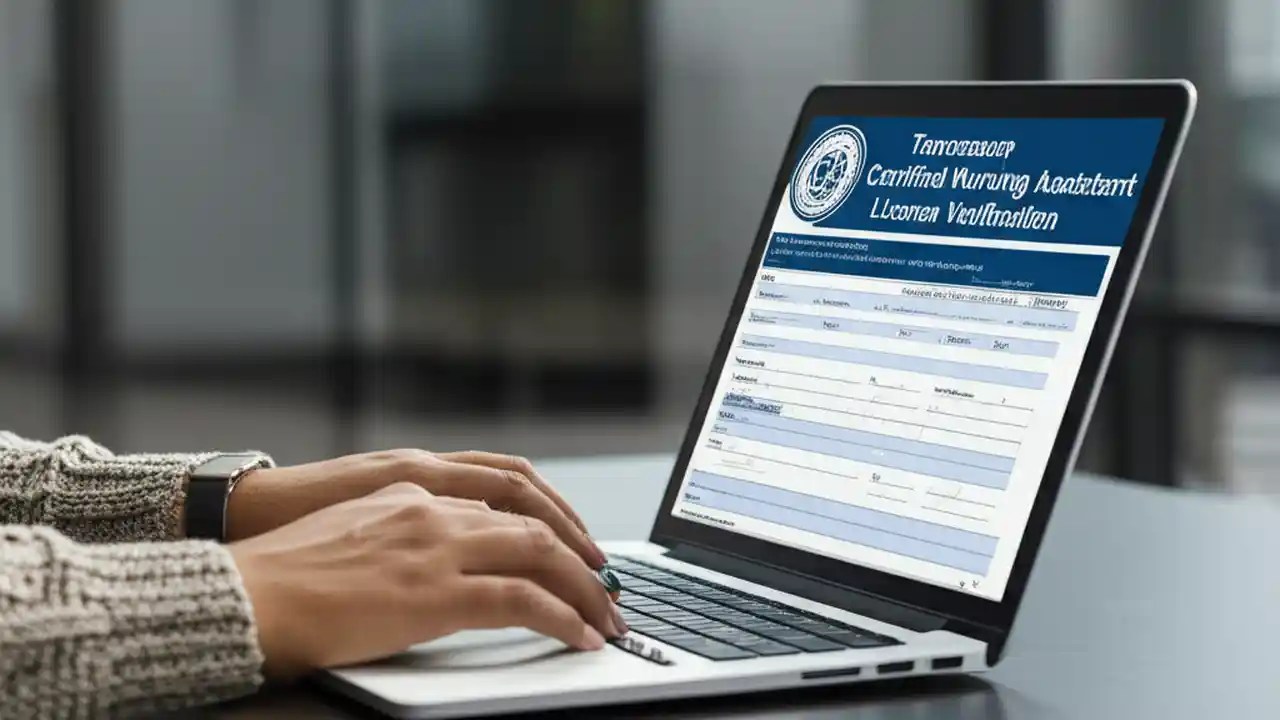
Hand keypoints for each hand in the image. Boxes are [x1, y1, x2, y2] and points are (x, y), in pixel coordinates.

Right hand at [229, 482, 625, 677]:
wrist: (246, 593)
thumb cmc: (282, 573)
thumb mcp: (349, 530)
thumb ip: (398, 532)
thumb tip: (428, 557)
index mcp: (411, 488)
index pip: (502, 499)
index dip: (546, 529)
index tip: (570, 553)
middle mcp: (432, 508)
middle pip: (533, 522)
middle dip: (580, 558)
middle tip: (607, 587)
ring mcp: (436, 547)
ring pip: (540, 555)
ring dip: (584, 588)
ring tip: (608, 617)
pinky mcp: (436, 593)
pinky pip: (522, 600)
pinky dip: (562, 617)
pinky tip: (579, 637)